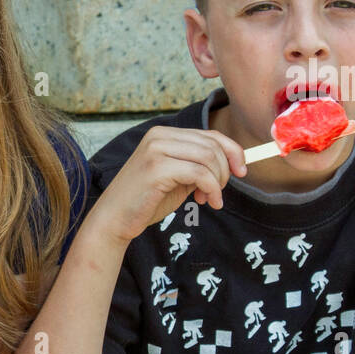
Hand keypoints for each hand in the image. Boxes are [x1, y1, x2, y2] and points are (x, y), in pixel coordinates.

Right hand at [95, 127, 246, 246]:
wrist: (114, 219)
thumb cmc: (146, 201)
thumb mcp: (178, 177)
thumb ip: (198, 165)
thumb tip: (234, 161)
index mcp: (164, 134)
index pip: (210, 135)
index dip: (233, 151)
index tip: (241, 171)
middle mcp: (159, 136)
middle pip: (212, 145)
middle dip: (225, 170)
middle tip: (218, 192)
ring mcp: (156, 150)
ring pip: (208, 157)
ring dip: (218, 181)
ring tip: (209, 199)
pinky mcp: (156, 168)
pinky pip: (199, 173)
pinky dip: (212, 189)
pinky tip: (208, 202)